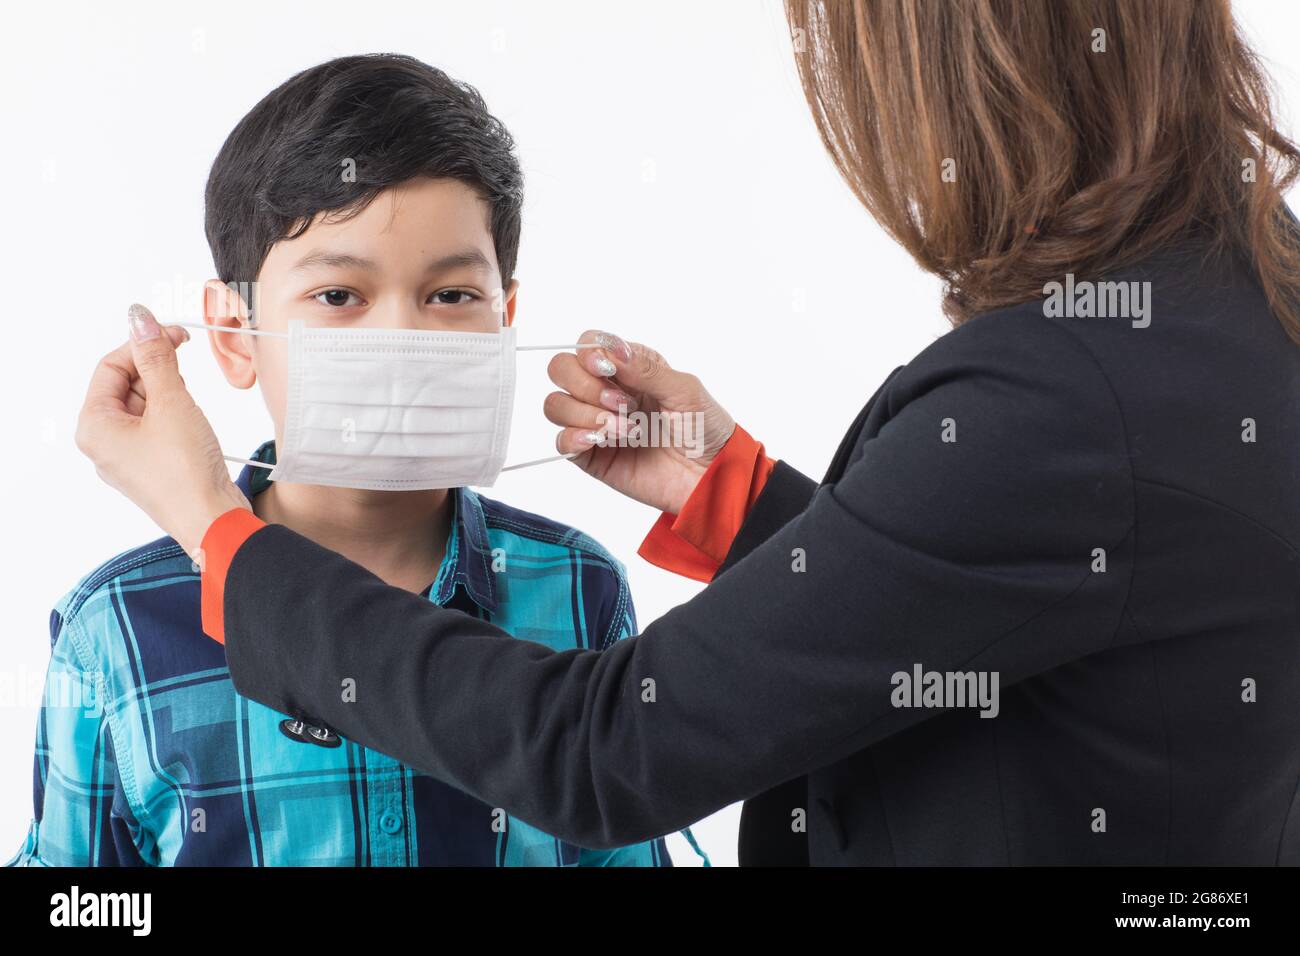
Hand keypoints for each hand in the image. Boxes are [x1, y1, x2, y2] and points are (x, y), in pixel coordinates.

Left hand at [75, 304, 250, 556]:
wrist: (212, 520)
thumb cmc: (186, 472)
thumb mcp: (172, 402)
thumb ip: (156, 357)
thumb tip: (139, 318)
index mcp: (94, 427)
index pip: (111, 367)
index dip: (143, 345)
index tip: (173, 334)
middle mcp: (104, 444)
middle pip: (126, 386)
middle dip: (157, 371)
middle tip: (186, 360)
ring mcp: (127, 458)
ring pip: (143, 407)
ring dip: (168, 394)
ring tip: (191, 404)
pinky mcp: (152, 467)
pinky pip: (156, 428)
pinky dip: (174, 415)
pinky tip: (193, 421)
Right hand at [545, 331, 735, 513]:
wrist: (712, 476)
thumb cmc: (705, 429)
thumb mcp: (685, 391)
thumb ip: (647, 369)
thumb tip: (613, 350)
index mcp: (629, 368)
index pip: (588, 344)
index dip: (589, 353)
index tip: (610, 370)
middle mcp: (606, 391)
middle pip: (561, 370)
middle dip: (584, 384)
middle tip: (622, 404)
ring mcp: (596, 423)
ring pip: (556, 405)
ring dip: (585, 414)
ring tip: (626, 430)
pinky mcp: (592, 455)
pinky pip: (561, 441)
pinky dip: (574, 437)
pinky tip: (600, 440)